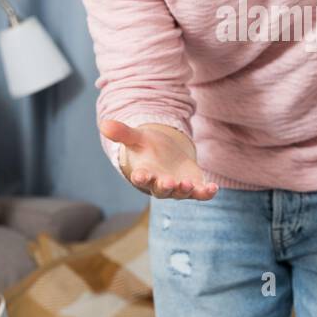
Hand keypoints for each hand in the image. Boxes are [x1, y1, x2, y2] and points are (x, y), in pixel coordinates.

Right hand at [100, 120, 217, 200]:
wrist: (168, 155)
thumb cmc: (149, 147)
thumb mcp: (137, 137)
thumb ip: (123, 133)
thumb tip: (103, 123)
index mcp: (145, 173)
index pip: (141, 178)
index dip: (141, 177)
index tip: (140, 175)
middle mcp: (160, 184)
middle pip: (161, 190)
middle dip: (164, 187)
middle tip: (168, 183)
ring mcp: (177, 188)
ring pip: (180, 193)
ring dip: (184, 190)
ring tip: (188, 184)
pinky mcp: (193, 186)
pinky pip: (200, 193)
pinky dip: (206, 193)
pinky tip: (213, 188)